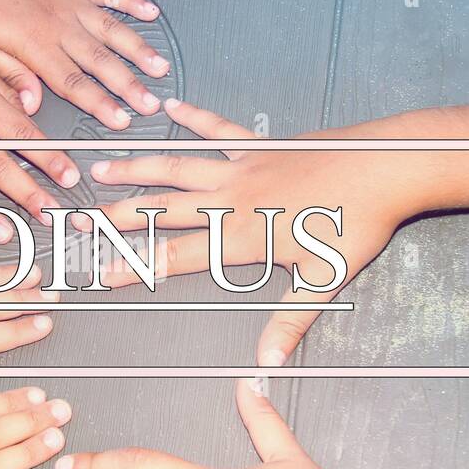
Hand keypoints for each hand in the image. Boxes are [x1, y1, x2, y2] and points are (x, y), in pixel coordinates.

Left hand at [0, 0, 170, 129]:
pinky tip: (151, 13)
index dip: (100, 104)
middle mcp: (60, 23)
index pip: (74, 83)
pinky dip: (131, 1)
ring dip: (138, 50)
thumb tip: (31, 107)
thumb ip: (8, 76)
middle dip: (129, 85)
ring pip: (112, 29)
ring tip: (160, 67)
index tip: (120, 120)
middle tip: (150, 104)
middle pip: (101, 61)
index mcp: (36, 45)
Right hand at [92, 99, 440, 364]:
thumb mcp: (325, 281)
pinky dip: (194, 117)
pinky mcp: (262, 145)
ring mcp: (244, 168)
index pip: (175, 256)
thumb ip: (291, 322)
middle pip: (162, 209)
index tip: (103, 272)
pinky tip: (172, 107)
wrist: (386, 168)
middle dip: (118, 216)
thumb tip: (268, 362)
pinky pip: (218, 130)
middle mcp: (232, 199)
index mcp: (241, 236)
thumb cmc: (359, 223)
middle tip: (82, 219)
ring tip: (102, 168)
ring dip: (138, 168)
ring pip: (177, 167)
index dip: (134, 265)